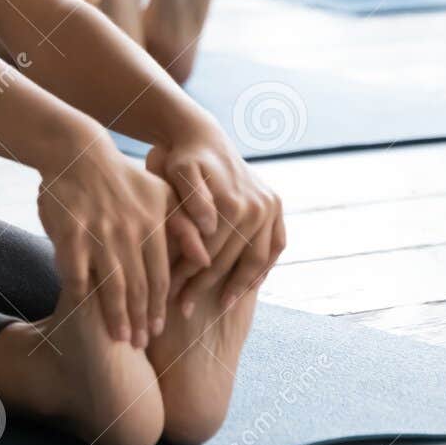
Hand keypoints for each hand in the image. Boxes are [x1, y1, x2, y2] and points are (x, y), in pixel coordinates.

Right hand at [37, 136, 207, 347]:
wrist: (79, 153)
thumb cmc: (123, 179)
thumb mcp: (162, 195)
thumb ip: (185, 226)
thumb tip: (207, 258)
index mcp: (152, 225)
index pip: (160, 277)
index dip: (159, 306)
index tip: (159, 328)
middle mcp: (128, 232)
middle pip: (138, 286)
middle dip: (141, 319)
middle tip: (141, 345)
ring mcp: (98, 233)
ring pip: (110, 284)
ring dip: (116, 315)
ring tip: (120, 339)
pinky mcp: (70, 232)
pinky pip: (76, 271)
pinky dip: (81, 293)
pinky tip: (84, 310)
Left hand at [147, 130, 284, 315]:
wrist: (201, 137)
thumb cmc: (179, 159)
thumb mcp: (177, 173)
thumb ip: (191, 201)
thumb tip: (209, 228)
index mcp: (231, 203)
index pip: (207, 253)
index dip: (188, 277)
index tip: (168, 295)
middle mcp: (256, 206)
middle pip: (230, 259)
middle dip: (206, 286)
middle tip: (183, 307)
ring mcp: (269, 206)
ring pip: (256, 258)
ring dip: (239, 285)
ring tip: (220, 307)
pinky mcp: (276, 205)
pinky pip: (275, 246)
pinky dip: (264, 267)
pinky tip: (248, 286)